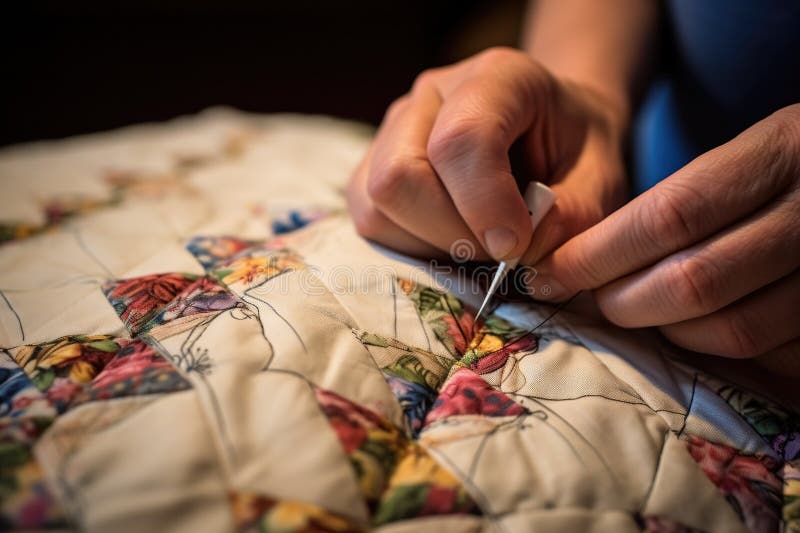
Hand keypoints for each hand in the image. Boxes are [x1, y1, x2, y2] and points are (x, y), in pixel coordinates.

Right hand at [347, 47, 628, 262]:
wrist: (555, 131)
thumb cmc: (578, 153)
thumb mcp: (602, 183)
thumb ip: (573, 219)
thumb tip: (522, 260)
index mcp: (498, 76)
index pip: (462, 138)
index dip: (485, 204)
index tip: (516, 245)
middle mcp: (433, 92)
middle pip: (400, 176)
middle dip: (450, 234)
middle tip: (498, 251)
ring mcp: (395, 125)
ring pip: (375, 203)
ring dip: (427, 245)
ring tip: (476, 245)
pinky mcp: (375, 163)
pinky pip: (369, 218)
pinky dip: (408, 247)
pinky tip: (450, 241)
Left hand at [533, 104, 799, 358]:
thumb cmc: (796, 163)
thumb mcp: (752, 151)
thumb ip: (686, 197)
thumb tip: (587, 256)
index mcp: (784, 150)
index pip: (672, 215)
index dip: (600, 253)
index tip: (552, 271)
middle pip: (695, 280)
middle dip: (624, 301)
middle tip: (593, 300)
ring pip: (732, 328)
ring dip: (666, 331)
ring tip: (637, 312)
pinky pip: (772, 352)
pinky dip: (718, 350)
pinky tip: (692, 329)